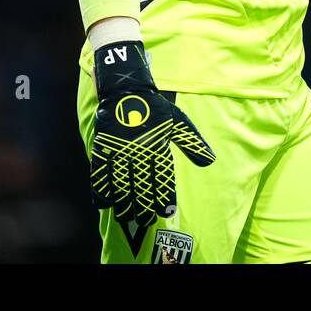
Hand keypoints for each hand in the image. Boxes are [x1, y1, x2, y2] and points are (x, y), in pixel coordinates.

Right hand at [89, 41, 214, 252]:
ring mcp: (118, 149)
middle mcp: (138, 150)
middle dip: (143, 205)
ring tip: (127, 218)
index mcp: (157, 145)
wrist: (127, 89)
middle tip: (145, 221)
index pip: (162, 176)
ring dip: (123, 203)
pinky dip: (101, 190)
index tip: (167, 211)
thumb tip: (210, 161)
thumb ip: (193, 143)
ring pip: (120, 182)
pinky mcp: (102, 147)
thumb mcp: (178, 122)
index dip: (164, 195)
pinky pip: (100, 172)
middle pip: (140, 184)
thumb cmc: (155, 107)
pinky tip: (104, 204)